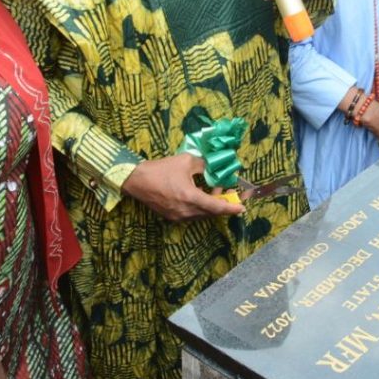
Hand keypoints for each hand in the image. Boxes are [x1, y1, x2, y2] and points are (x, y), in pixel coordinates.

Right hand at [123, 153, 244, 220]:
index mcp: (190, 197)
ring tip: (213, 190)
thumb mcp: (186, 161)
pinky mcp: (172, 217)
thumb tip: (215, 167)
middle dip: (222, 203)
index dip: (231, 208)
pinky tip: (200, 195)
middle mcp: (185, 211)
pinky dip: (200, 207)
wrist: (136, 180)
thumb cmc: (161, 169)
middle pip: (211, 212)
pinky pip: (192, 214)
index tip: (242, 208)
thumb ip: (203, 165)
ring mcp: (178, 216)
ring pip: (201, 214)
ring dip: (210, 205)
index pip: (216, 207)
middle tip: (229, 192)